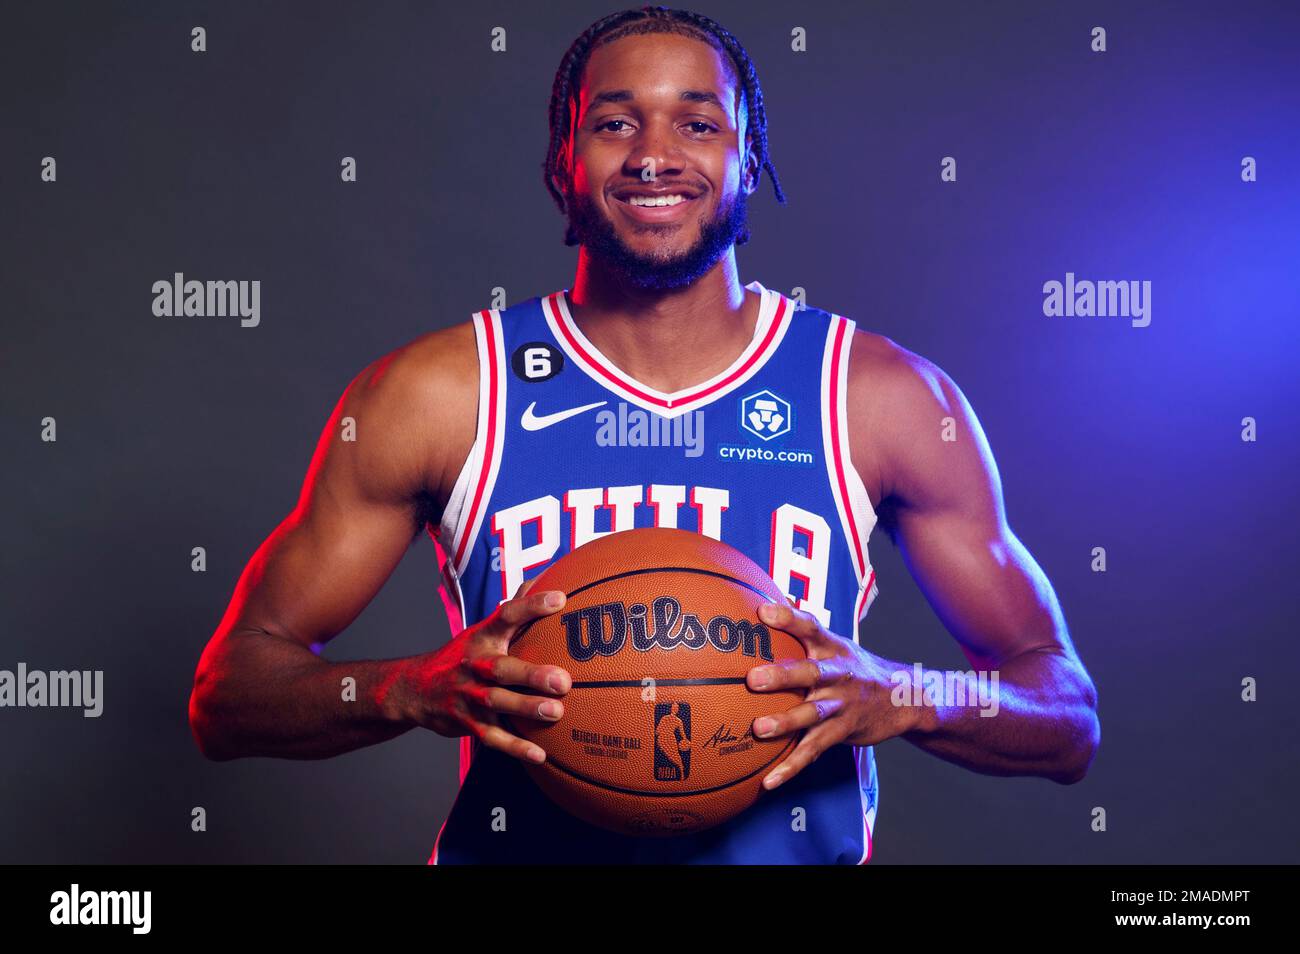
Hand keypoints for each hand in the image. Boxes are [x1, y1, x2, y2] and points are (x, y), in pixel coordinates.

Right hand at [389, 578, 569, 764]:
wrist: (414, 689)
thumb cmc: (463, 654)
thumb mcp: (483, 629)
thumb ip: (515, 606)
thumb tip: (547, 577)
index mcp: (482, 637)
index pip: (507, 615)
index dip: (531, 605)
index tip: (560, 599)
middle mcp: (473, 664)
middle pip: (501, 668)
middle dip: (531, 675)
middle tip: (563, 680)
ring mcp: (467, 695)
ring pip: (496, 703)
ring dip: (525, 709)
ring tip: (556, 712)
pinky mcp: (465, 722)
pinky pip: (491, 736)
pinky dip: (514, 746)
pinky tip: (539, 753)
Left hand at [748, 601, 910, 789]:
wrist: (904, 698)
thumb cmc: (856, 668)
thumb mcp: (837, 644)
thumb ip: (804, 630)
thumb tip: (768, 600)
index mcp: (834, 648)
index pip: (810, 627)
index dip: (787, 618)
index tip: (762, 612)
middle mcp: (839, 674)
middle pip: (810, 672)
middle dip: (783, 676)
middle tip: (754, 679)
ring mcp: (842, 705)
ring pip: (813, 714)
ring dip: (786, 722)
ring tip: (759, 729)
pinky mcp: (842, 732)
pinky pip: (814, 750)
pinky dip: (791, 766)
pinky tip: (768, 780)